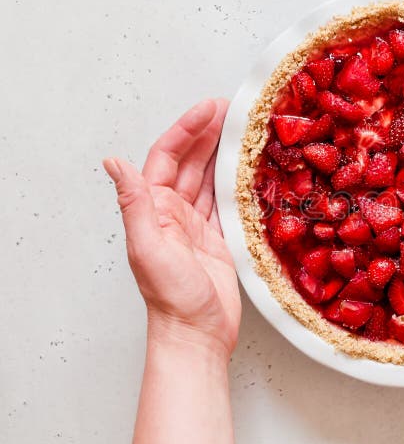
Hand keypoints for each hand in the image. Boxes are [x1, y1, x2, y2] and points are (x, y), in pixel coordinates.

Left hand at [103, 98, 239, 357]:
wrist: (197, 334)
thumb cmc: (172, 299)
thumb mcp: (149, 248)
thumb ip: (135, 204)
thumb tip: (114, 163)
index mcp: (153, 209)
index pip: (168, 157)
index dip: (186, 129)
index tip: (208, 109)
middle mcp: (173, 212)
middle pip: (191, 161)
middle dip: (207, 132)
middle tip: (231, 109)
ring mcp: (196, 225)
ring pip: (210, 177)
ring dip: (222, 151)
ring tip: (241, 128)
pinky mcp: (218, 238)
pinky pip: (226, 200)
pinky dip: (236, 181)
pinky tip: (248, 167)